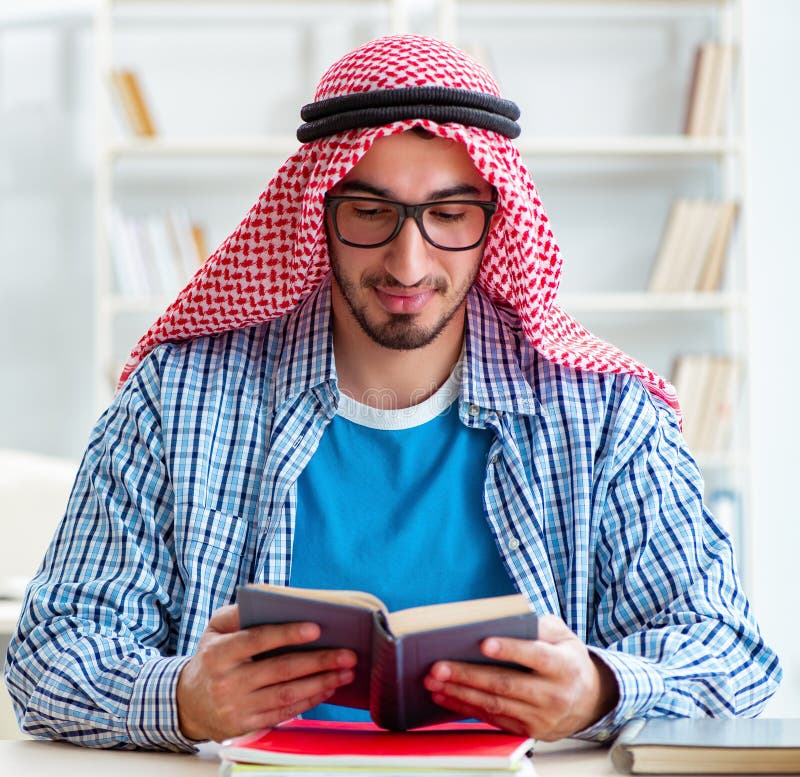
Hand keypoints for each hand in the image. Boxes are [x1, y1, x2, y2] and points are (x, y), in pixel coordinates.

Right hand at [176, 604, 356, 741]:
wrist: (188, 703)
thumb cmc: (211, 657)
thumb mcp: (214, 630)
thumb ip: (236, 612)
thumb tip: (269, 597)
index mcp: (218, 653)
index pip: (257, 640)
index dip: (287, 634)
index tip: (317, 628)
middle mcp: (227, 682)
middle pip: (280, 670)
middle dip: (318, 661)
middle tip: (348, 654)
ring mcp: (237, 707)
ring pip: (287, 694)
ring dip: (321, 683)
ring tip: (346, 672)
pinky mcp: (247, 725)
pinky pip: (285, 712)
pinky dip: (310, 700)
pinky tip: (328, 687)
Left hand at [423, 614, 617, 740]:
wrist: (589, 701)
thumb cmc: (567, 659)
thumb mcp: (563, 636)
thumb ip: (539, 624)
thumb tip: (505, 618)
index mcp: (564, 666)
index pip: (536, 657)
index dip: (510, 650)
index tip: (483, 643)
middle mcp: (554, 695)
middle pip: (506, 684)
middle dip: (468, 676)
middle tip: (438, 666)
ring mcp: (540, 718)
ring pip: (494, 705)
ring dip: (459, 694)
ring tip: (433, 682)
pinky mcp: (527, 731)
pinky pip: (492, 719)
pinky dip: (465, 708)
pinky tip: (444, 696)